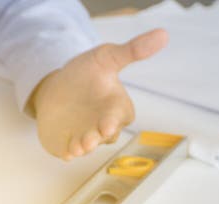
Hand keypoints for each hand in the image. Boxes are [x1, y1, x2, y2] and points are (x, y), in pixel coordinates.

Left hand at [30, 29, 168, 159]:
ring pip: (88, 146)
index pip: (120, 116)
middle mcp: (104, 125)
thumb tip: (163, 34)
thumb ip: (132, 51)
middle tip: (89, 141)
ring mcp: (87, 136)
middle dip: (97, 138)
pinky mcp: (68, 143)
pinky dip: (67, 153)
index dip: (114, 121)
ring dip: (83, 147)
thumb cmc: (87, 73)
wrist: (56, 87)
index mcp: (116, 106)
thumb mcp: (106, 57)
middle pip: (105, 136)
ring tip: (76, 148)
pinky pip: (68, 151)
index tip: (107, 125)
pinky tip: (63, 154)